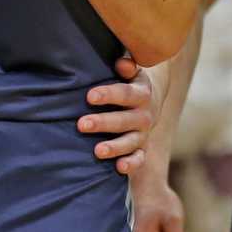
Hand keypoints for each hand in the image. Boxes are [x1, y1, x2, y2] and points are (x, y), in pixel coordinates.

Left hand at [81, 54, 154, 173]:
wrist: (150, 98)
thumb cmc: (129, 81)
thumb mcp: (132, 71)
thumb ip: (127, 66)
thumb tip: (122, 63)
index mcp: (141, 93)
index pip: (125, 94)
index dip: (108, 95)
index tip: (89, 96)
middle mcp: (144, 115)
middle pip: (124, 120)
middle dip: (103, 123)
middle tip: (81, 124)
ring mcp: (143, 134)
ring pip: (130, 142)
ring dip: (114, 147)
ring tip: (97, 151)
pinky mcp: (141, 148)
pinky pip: (139, 159)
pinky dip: (131, 164)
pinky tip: (119, 168)